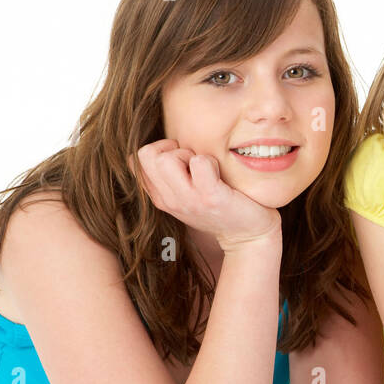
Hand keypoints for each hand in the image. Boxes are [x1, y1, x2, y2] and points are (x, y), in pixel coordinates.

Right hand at [132, 138, 280, 251]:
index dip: (158, 150)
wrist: (248, 235)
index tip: (180, 160)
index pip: (135, 160)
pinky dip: (211, 161)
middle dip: (171, 149)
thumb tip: (159, 147)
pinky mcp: (210, 197)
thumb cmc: (218, 209)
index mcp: (160, 198)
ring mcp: (189, 200)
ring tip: (205, 169)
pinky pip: (200, 162)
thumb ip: (169, 178)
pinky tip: (219, 175)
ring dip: (189, 154)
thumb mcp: (185, 196)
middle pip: (147, 155)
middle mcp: (169, 201)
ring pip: (166, 158)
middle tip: (192, 162)